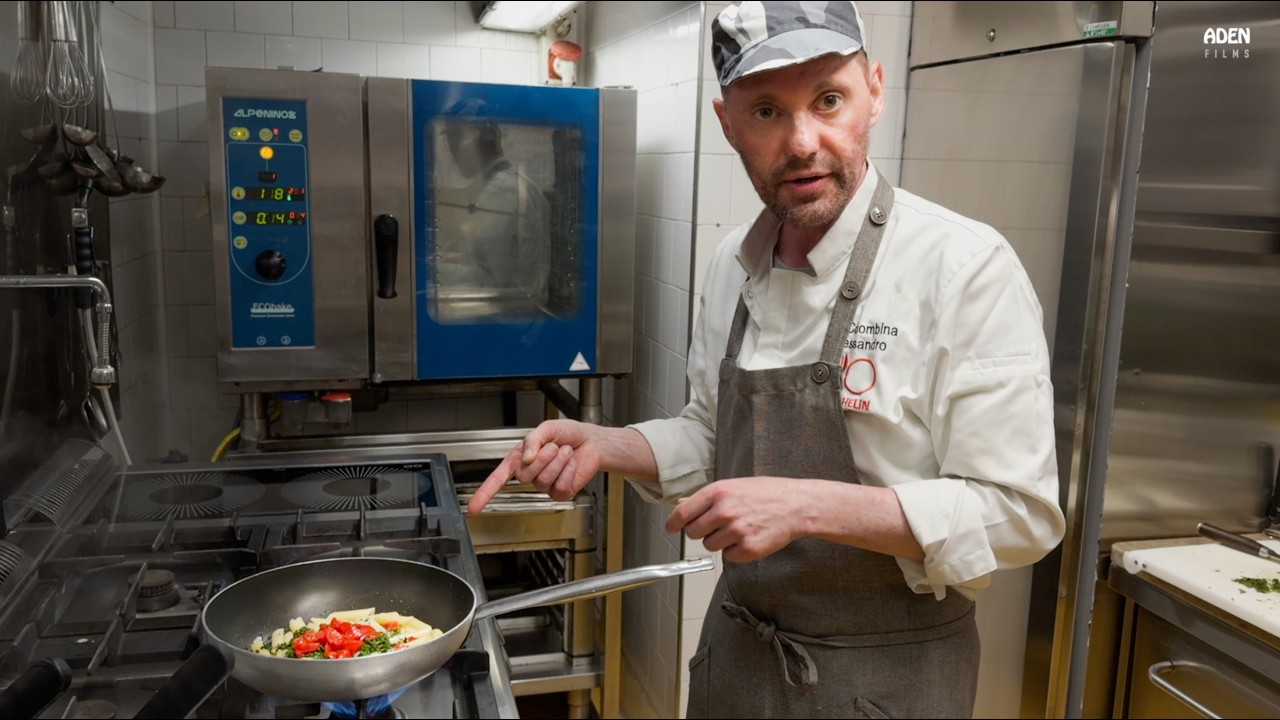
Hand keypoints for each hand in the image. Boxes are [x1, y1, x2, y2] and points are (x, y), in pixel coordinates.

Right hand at [467, 420, 603, 513]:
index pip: (498, 478)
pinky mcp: (560, 493)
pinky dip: (568, 471)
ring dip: (557, 461)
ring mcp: (545, 485)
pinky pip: (560, 486)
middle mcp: (530, 474)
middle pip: (524, 476)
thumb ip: (533, 440)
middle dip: (542, 457)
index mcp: (520, 459)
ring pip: (543, 480)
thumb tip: (526, 458)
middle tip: (554, 447)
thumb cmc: (567, 434)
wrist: (590, 441)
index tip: (474, 507)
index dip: (485, 493)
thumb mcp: (546, 428)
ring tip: (564, 452)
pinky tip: (571, 464)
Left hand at [665, 478, 807, 563]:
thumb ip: (708, 498)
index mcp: (718, 492)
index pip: (683, 514)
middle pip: (693, 533)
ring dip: (719, 541)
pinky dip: (735, 551)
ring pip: (709, 546)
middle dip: (701, 531)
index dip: (673, 523)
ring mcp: (736, 532)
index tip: (671, 528)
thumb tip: (683, 506)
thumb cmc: (767, 493)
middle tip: (718, 526)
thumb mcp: (734, 485)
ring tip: (738, 529)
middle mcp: (724, 512)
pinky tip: (748, 538)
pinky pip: (728, 557)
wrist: (796, 505)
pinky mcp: (748, 549)